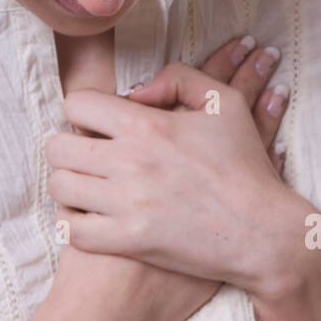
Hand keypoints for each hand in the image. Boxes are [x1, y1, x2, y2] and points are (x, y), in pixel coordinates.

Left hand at [45, 38, 314, 299]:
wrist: (262, 232)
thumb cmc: (245, 166)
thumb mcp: (225, 103)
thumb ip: (178, 78)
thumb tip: (135, 92)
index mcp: (147, 126)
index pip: (77, 105)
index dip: (82, 110)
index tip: (97, 123)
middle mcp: (129, 163)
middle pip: (57, 147)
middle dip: (68, 146)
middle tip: (87, 154)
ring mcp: (125, 205)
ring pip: (60, 187)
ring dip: (69, 183)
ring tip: (86, 185)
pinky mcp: (127, 242)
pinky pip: (71, 229)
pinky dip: (72, 222)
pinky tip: (89, 217)